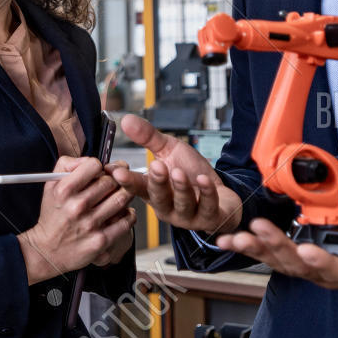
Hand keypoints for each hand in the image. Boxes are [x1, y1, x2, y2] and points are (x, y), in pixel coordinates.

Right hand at [18, 156, 135, 283]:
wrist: (48, 251)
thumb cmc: (53, 216)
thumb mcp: (50, 185)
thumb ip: (67, 165)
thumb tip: (88, 160)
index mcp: (64, 190)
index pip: (94, 165)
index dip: (98, 167)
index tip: (98, 173)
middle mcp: (77, 206)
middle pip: (111, 181)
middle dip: (113, 180)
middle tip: (112, 185)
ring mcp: (90, 224)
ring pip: (122, 198)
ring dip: (124, 195)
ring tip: (118, 197)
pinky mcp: (101, 240)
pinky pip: (126, 220)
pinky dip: (128, 214)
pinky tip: (122, 213)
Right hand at [109, 114, 241, 236]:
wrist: (222, 192)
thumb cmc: (190, 172)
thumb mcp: (169, 151)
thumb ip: (148, 138)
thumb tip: (126, 119)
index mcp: (153, 192)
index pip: (137, 187)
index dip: (126, 181)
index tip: (116, 171)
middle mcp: (167, 207)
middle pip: (158, 197)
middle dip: (157, 183)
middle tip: (156, 166)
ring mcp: (188, 215)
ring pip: (182, 204)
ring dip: (180, 188)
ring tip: (178, 172)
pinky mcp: (210, 218)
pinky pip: (208, 207)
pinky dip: (206, 193)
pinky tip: (204, 179)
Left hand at [206, 218, 337, 301]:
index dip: (323, 262)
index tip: (309, 252)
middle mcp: (329, 273)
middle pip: (299, 264)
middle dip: (277, 248)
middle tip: (258, 232)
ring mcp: (313, 267)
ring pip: (282, 260)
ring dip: (259, 249)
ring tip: (238, 238)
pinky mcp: (303, 259)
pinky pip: (275, 254)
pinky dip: (254, 247)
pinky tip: (232, 240)